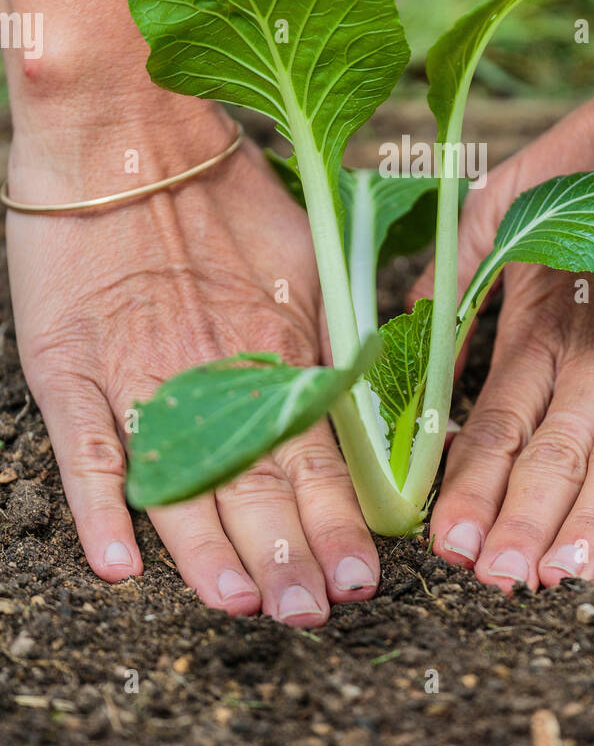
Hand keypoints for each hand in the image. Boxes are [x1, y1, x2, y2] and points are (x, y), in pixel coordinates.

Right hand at [6, 101, 378, 625]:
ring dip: (212, 551)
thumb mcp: (307, 257)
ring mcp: (141, 373)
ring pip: (181, 481)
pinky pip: (87, 450)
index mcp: (276, 348)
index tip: (362, 577)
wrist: (126, 133)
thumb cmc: (222, 194)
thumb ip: (331, 330)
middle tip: (313, 612)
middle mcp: (216, 371)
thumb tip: (369, 392)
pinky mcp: (73, 366)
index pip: (315, 455)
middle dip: (289, 555)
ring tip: (242, 604)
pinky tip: (118, 566)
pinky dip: (99, 509)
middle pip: (256, 482)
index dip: (338, 520)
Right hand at [420, 61, 593, 588]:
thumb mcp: (506, 204)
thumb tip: (404, 341)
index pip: (504, 430)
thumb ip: (457, 273)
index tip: (446, 543)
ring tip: (564, 574)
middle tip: (499, 582)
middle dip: (529, 523)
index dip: (476, 487)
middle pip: (562, 458)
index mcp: (549, 338)